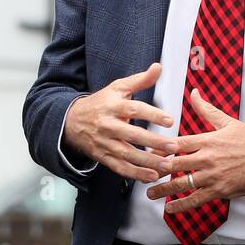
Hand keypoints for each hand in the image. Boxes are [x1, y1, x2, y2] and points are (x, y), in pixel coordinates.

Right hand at [61, 63, 180, 182]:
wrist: (71, 121)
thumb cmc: (101, 103)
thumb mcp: (118, 87)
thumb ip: (140, 80)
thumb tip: (158, 67)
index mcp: (113, 106)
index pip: (134, 110)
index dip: (152, 114)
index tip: (170, 120)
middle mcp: (108, 125)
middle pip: (132, 135)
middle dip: (153, 142)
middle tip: (173, 146)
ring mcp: (104, 143)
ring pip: (127, 154)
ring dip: (147, 161)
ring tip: (166, 165)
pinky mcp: (103, 157)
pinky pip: (120, 168)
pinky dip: (135, 174)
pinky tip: (151, 176)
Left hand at [147, 88, 244, 213]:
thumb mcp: (229, 122)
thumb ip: (207, 110)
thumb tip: (194, 93)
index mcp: (208, 139)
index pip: (177, 144)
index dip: (160, 149)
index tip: (147, 152)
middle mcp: (208, 158)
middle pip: (175, 164)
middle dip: (156, 170)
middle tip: (142, 174)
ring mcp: (213, 175)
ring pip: (182, 183)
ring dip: (163, 190)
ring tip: (150, 194)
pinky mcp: (221, 190)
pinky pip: (196, 199)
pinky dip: (182, 204)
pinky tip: (171, 208)